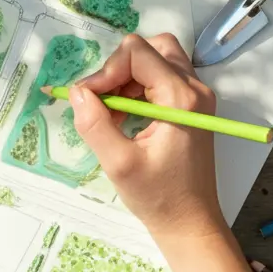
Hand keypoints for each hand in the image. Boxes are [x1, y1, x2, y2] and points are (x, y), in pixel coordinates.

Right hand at [69, 33, 225, 246]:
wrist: (190, 223)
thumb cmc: (159, 197)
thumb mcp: (119, 164)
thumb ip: (95, 124)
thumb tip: (76, 92)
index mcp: (181, 98)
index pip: (137, 52)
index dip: (106, 70)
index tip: (89, 99)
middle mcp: (195, 89)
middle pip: (150, 48)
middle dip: (118, 68)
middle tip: (102, 100)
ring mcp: (196, 96)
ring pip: (154, 59)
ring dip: (126, 78)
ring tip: (110, 112)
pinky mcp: (190, 106)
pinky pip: (160, 78)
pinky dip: (136, 88)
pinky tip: (123, 117)